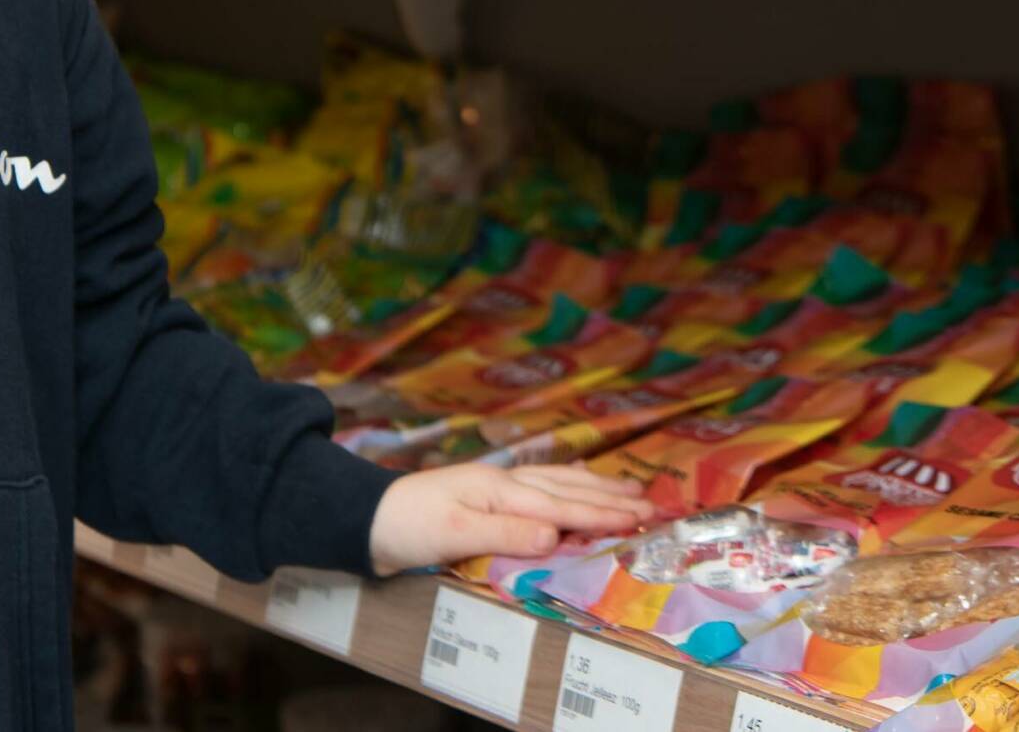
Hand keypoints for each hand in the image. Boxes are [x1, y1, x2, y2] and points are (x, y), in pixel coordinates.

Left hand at [367, 462, 656, 574]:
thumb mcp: (454, 533)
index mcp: (500, 491)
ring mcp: (496, 487)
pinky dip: (566, 486)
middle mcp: (504, 483)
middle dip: (612, 499)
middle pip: (568, 490)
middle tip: (653, 507)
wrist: (365, 520)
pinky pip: (541, 488)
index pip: (563, 506)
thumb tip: (557, 536)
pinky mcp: (487, 498)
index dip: (604, 515)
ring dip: (596, 490)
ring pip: (559, 485)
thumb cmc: (406, 527)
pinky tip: (576, 482)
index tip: (642, 520)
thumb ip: (505, 534)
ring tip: (630, 491)